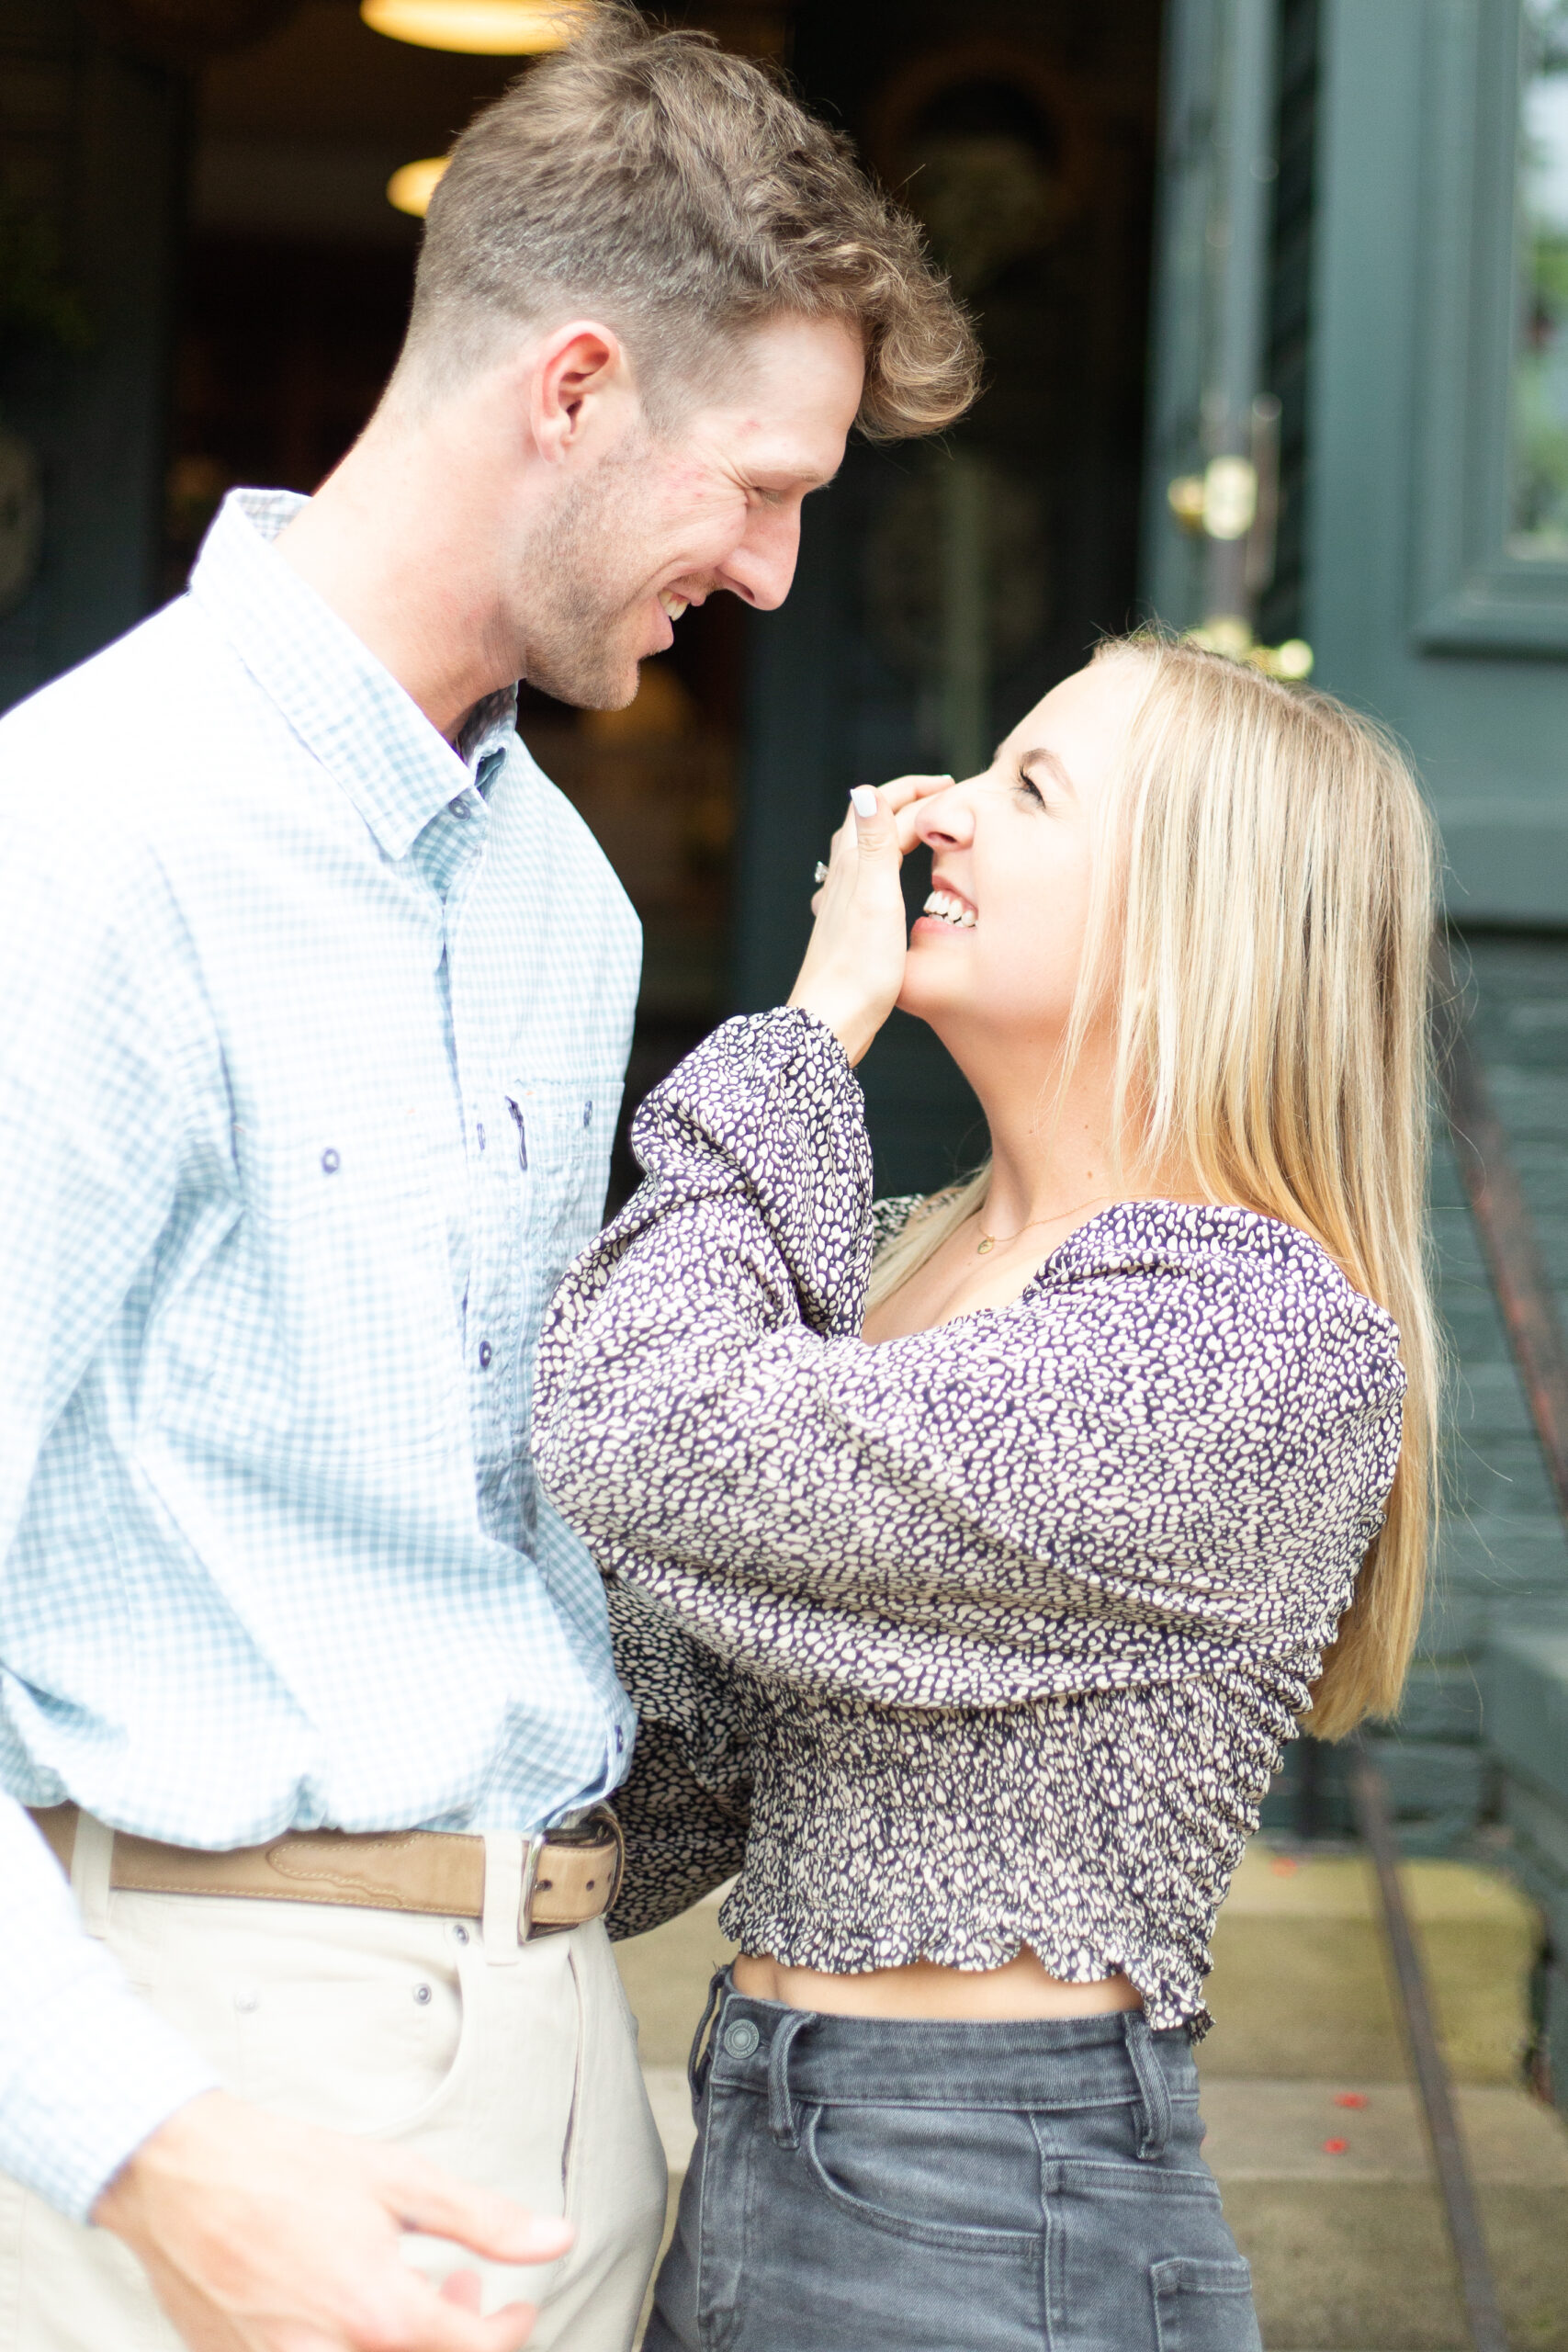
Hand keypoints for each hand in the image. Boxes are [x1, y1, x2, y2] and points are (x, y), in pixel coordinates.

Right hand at [94, 2090, 573, 2351]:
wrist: (179, 2175)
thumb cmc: (281, 2169)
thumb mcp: (398, 2179)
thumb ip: (483, 2218)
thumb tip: (553, 2238)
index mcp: (378, 2314)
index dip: (510, 2331)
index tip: (516, 2306)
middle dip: (456, 2336)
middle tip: (458, 2286)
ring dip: (401, 2341)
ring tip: (402, 2293)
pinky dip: (345, 2344)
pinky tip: (346, 2302)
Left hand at [788, 774, 950, 1064]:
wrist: (832, 1020)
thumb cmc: (859, 966)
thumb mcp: (876, 898)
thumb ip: (876, 843)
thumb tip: (865, 790)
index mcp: (854, 864)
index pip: (887, 808)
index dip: (919, 792)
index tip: (953, 787)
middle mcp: (842, 876)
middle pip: (871, 822)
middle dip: (905, 802)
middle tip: (941, 798)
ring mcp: (839, 900)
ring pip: (863, 849)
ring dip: (889, 829)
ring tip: (914, 827)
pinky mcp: (843, 924)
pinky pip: (860, 879)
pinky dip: (878, 864)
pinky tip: (876, 880)